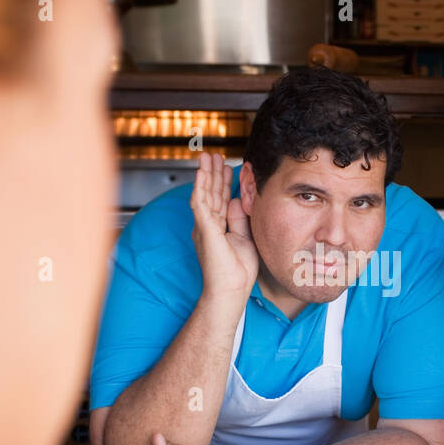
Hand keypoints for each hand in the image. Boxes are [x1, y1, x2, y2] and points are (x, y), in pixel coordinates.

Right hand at [190, 152, 258, 300]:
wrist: (231, 289)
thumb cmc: (237, 271)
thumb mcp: (244, 237)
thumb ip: (239, 219)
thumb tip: (237, 200)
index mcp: (217, 228)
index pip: (220, 199)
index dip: (223, 183)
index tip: (227, 167)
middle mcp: (207, 225)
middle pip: (211, 193)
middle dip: (212, 173)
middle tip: (213, 155)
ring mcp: (204, 226)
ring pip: (203, 194)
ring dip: (205, 174)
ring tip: (207, 157)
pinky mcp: (204, 229)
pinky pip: (200, 203)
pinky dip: (201, 187)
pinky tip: (202, 174)